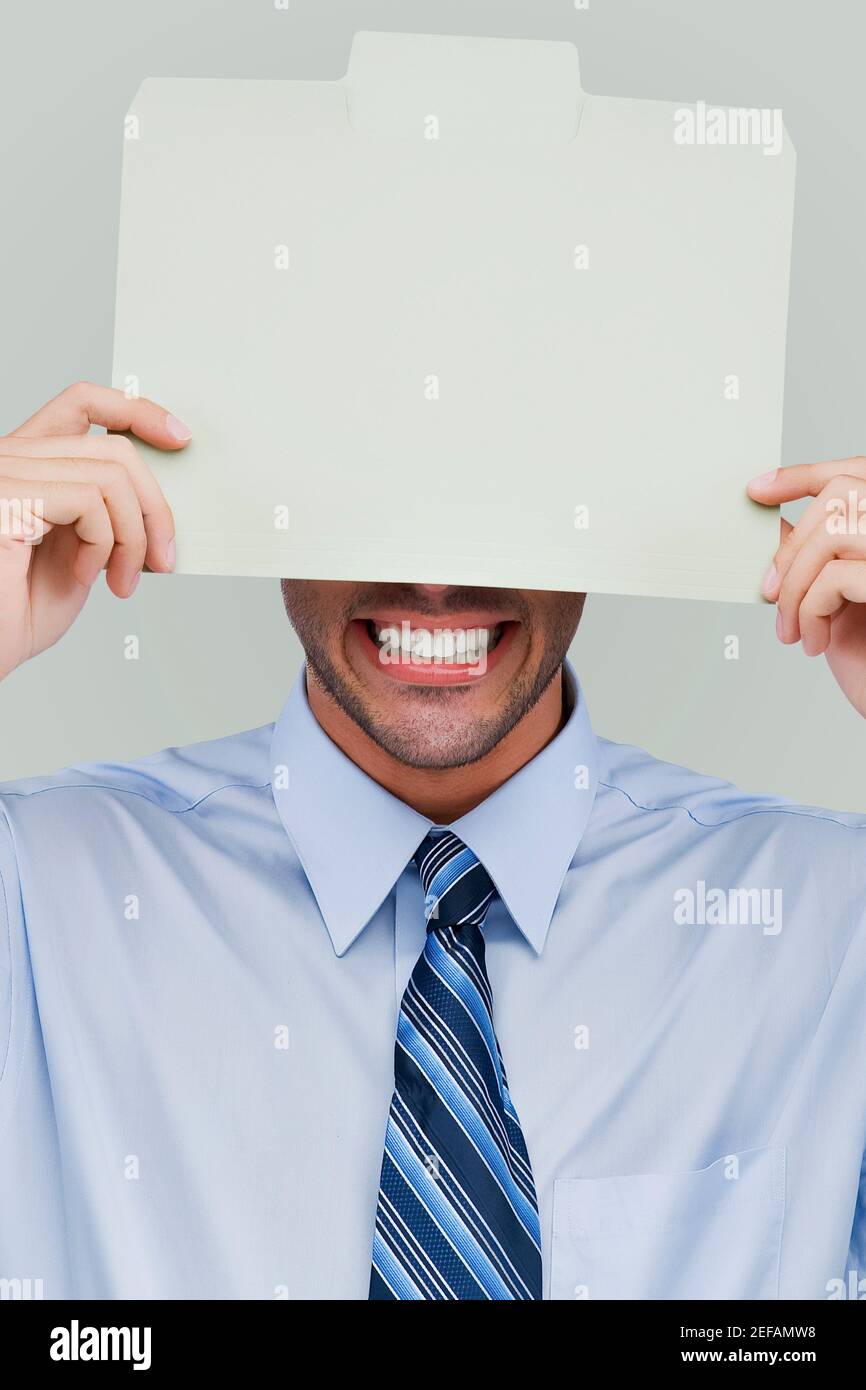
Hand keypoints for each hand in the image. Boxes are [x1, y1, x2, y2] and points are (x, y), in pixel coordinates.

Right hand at [0, 382, 189, 681]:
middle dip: (155, 508)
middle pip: (112, 447)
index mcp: (26, 465)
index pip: (82, 403)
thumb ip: (109, 514)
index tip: (178, 439)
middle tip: (162, 560)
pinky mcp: (6, 496)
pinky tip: (86, 577)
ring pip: (110, 476)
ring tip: (121, 581)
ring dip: (134, 537)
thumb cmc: (18, 612)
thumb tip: (163, 497)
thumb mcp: (81, 552)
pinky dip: (105, 544)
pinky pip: (89, 500)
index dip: (136, 411)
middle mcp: (9, 458)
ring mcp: (4, 472)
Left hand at [748, 456, 865, 717]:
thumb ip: (812, 555)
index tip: (756, 490)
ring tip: (793, 630)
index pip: (856, 473)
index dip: (805, 474)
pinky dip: (810, 609)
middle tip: (770, 594)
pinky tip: (814, 642)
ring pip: (833, 533)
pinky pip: (838, 575)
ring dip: (796, 585)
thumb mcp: (834, 599)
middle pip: (841, 496)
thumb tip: (769, 520)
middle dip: (792, 545)